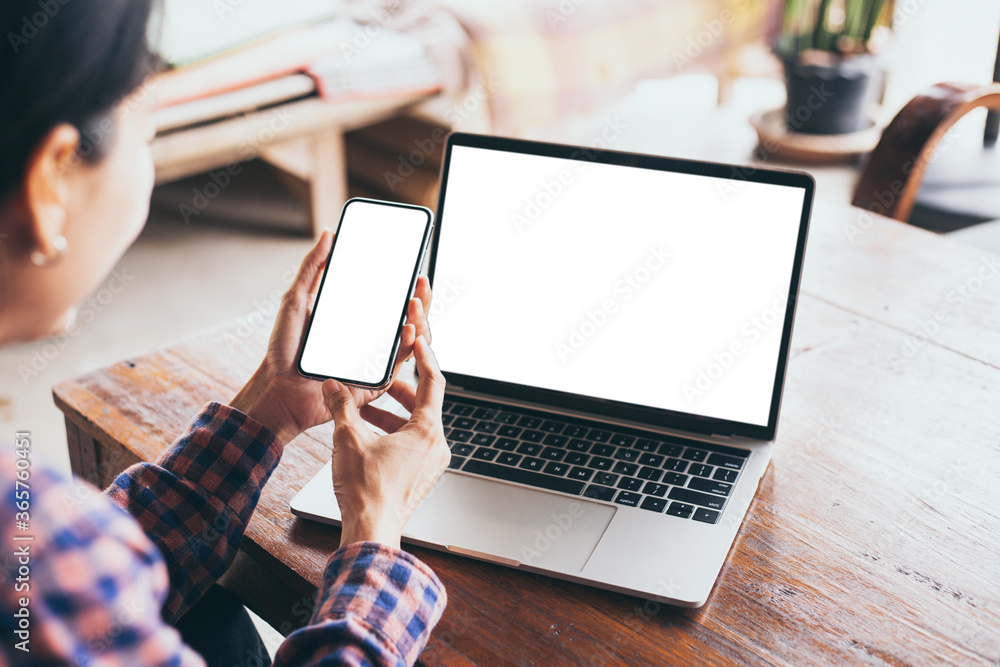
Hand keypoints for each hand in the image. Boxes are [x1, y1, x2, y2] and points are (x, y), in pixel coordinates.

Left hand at [230, 230, 433, 443]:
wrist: (278, 388)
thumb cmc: (284, 349)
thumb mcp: (296, 300)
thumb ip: (313, 268)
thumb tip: (329, 234)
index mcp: (355, 319)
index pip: (388, 299)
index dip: (404, 284)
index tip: (413, 267)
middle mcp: (369, 338)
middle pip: (406, 317)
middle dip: (421, 299)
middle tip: (420, 282)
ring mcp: (374, 359)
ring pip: (409, 340)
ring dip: (419, 319)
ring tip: (415, 302)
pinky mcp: (375, 381)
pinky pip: (398, 364)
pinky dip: (407, 345)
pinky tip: (407, 330)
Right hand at [324, 336, 449, 548]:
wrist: (371, 531)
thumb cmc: (367, 491)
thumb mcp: (349, 438)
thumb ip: (341, 406)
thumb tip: (333, 387)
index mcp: (428, 431)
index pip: (433, 381)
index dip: (425, 356)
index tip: (419, 340)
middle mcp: (436, 446)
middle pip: (422, 404)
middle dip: (396, 389)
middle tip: (378, 379)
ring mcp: (430, 464)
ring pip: (414, 426)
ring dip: (389, 414)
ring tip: (360, 411)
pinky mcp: (420, 477)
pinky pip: (410, 444)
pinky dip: (391, 433)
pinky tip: (365, 436)